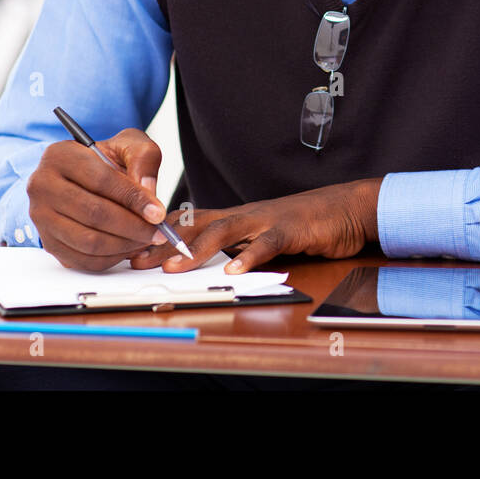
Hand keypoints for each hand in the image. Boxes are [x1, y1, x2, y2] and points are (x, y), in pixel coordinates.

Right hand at [27, 128, 168, 271]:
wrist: (82, 175)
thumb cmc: (107, 159)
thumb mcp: (130, 145)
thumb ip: (144, 159)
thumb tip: (149, 192)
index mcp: (59, 155)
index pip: (101, 181)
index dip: (133, 199)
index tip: (158, 213)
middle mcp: (42, 186)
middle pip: (93, 214)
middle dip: (133, 227)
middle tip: (158, 232)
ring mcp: (41, 217)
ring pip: (88, 241)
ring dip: (124, 245)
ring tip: (146, 239)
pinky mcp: (48, 241)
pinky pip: (82, 259)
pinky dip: (111, 259)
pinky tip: (129, 247)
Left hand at [130, 178, 382, 273]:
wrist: (346, 209)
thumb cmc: (306, 223)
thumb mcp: (264, 234)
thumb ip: (238, 243)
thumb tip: (205, 259)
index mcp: (238, 217)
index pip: (192, 224)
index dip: (162, 237)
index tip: (132, 251)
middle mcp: (247, 215)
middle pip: (199, 226)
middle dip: (166, 244)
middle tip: (137, 260)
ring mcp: (268, 220)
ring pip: (225, 230)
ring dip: (197, 249)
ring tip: (175, 266)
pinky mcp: (292, 229)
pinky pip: (268, 243)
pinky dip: (250, 256)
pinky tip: (235, 269)